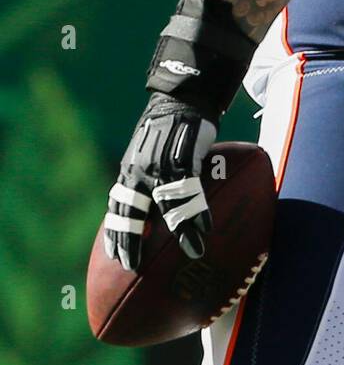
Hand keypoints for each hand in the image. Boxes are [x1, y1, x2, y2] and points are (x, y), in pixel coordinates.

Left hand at [105, 94, 216, 271]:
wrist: (183, 98)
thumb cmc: (170, 129)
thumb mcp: (150, 153)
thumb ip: (148, 178)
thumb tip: (154, 207)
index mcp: (130, 171)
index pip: (118, 209)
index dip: (116, 235)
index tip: (115, 257)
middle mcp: (140, 170)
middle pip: (132, 213)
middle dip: (131, 241)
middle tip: (134, 267)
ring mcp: (161, 164)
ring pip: (168, 205)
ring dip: (181, 230)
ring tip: (193, 251)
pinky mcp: (184, 156)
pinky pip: (191, 189)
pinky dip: (199, 210)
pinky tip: (206, 226)